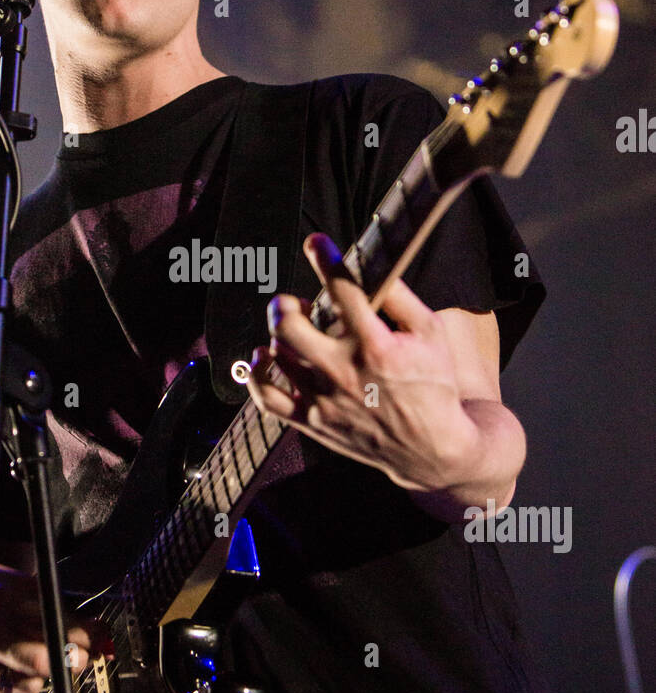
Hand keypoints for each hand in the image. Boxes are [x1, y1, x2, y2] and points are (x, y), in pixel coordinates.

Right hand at [0, 563, 113, 692]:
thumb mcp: (28, 588)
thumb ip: (64, 610)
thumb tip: (102, 635)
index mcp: (0, 598)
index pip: (47, 621)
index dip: (77, 635)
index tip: (94, 639)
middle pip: (35, 658)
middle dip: (68, 660)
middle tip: (82, 658)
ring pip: (28, 682)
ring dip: (49, 674)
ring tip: (49, 659)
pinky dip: (32, 688)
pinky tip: (31, 672)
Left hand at [247, 232, 478, 493]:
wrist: (434, 449)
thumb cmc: (435, 385)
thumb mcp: (431, 334)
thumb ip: (400, 297)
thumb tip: (371, 266)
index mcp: (376, 346)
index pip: (342, 291)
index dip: (324, 259)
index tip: (315, 243)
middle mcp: (344, 372)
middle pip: (287, 326)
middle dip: (283, 304)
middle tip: (293, 303)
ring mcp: (324, 400)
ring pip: (275, 357)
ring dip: (277, 336)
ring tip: (292, 331)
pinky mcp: (313, 422)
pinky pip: (266, 398)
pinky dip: (257, 374)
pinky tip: (266, 357)